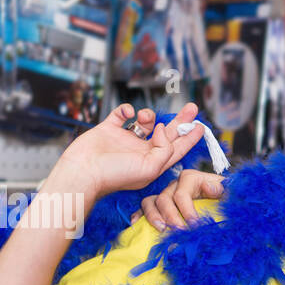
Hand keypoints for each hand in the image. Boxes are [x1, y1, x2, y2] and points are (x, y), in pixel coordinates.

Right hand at [51, 103, 204, 201]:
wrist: (83, 171)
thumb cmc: (114, 176)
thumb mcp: (150, 169)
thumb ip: (164, 149)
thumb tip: (162, 129)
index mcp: (152, 163)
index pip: (177, 149)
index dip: (190, 138)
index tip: (201, 126)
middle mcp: (140, 151)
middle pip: (166, 133)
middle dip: (180, 121)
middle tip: (193, 108)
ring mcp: (125, 140)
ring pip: (145, 122)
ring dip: (149, 115)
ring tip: (146, 118)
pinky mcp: (108, 129)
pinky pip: (121, 115)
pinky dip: (126, 109)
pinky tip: (127, 113)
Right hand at [131, 168, 225, 231]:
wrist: (224, 202)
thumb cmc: (226, 197)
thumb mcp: (228, 190)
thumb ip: (221, 187)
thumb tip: (207, 186)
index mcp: (190, 179)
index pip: (182, 194)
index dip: (187, 210)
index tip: (195, 226)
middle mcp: (175, 185)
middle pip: (165, 199)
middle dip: (171, 217)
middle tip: (179, 232)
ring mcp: (165, 195)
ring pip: (151, 202)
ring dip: (153, 217)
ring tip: (162, 230)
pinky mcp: (160, 206)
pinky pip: (144, 208)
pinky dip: (139, 216)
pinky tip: (137, 224)